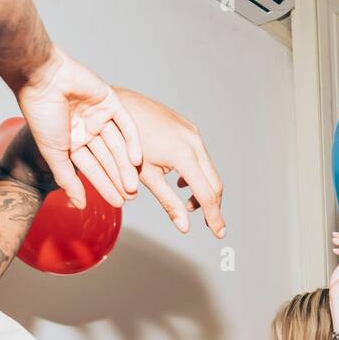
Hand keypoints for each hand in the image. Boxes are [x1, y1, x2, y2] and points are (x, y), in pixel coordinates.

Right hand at [14, 47, 142, 208]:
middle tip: (131, 197)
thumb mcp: (55, 154)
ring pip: (117, 144)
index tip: (118, 203)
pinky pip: (125, 123)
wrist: (41, 79)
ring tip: (134, 185)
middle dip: (119, 178)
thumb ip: (68, 179)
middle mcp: (87, 128)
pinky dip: (132, 141)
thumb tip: (80, 205)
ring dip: (126, 165)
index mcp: (72, 141)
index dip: (105, 185)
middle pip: (108, 158)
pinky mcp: (110, 100)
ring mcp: (99, 114)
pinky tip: (136, 160)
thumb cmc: (42, 116)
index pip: (92, 167)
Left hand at [116, 88, 224, 237]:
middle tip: (209, 225)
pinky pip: (202, 157)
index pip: (206, 194)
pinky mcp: (189, 129)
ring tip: (188, 204)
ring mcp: (193, 133)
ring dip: (204, 190)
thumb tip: (184, 227)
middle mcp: (194, 142)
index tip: (219, 234)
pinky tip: (183, 183)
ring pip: (210, 170)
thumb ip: (169, 202)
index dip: (214, 217)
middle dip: (213, 206)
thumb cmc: (126, 143)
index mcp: (184, 155)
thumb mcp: (146, 177)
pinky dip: (198, 174)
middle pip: (214, 183)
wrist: (119, 105)